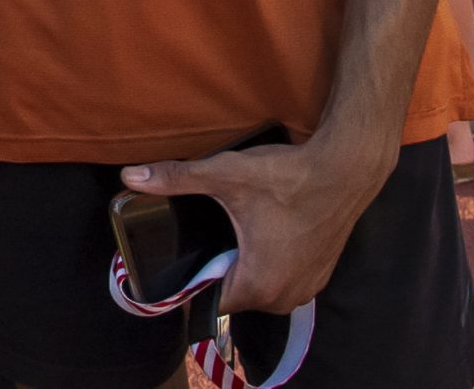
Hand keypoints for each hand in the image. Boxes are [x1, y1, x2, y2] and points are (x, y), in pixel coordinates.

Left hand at [121, 135, 386, 315]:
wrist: (345, 171)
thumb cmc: (286, 177)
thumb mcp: (224, 175)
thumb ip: (175, 179)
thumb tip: (128, 177)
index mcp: (259, 285)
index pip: (212, 302)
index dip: (193, 282)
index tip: (180, 258)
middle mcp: (285, 297)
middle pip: (234, 294)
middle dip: (218, 270)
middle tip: (204, 237)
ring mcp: (307, 288)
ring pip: (259, 288)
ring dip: (244, 266)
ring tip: (231, 232)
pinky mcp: (319, 275)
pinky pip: (281, 280)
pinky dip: (268, 264)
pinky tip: (260, 233)